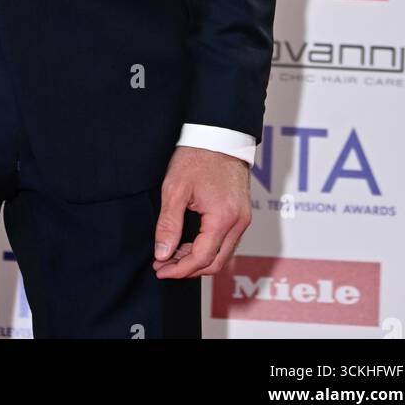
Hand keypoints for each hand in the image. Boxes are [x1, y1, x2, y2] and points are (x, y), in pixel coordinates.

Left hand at [152, 145, 251, 278]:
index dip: (179, 269)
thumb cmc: (197, 156)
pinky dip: (208, 248)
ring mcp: (243, 219)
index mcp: (223, 218)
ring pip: (223, 254)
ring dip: (198, 260)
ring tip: (172, 255)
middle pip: (215, 263)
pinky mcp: (242, 213)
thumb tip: (162, 254)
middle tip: (164, 266)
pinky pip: (227, 242)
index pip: (202, 258)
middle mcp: (238, 222)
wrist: (219, 135)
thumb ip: (169, 224)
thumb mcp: (175, 189)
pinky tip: (189, 243)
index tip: (160, 269)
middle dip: (188, 269)